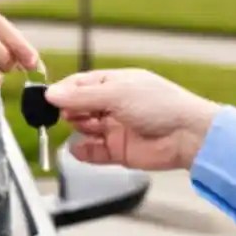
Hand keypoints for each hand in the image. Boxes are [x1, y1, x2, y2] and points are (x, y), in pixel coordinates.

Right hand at [43, 68, 220, 170]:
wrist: (188, 136)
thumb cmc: (162, 106)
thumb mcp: (117, 94)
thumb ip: (83, 96)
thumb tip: (52, 94)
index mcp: (115, 84)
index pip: (80, 84)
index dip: (63, 90)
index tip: (48, 98)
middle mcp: (114, 105)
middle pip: (79, 106)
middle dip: (67, 110)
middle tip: (58, 113)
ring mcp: (116, 128)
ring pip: (84, 129)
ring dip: (76, 128)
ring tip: (76, 126)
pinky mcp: (119, 151)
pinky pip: (93, 152)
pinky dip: (83, 151)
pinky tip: (77, 148)